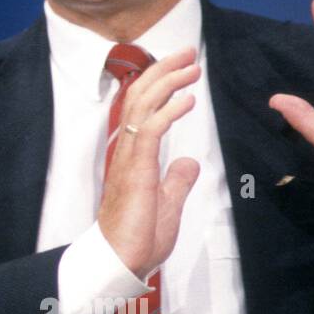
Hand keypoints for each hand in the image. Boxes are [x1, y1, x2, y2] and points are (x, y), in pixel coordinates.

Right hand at [97, 46, 201, 277]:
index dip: (161, 82)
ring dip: (168, 83)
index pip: (143, 106)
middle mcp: (127, 149)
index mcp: (134, 154)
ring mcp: (129, 158)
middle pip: (141, 97)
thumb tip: (189, 162)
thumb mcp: (167, 204)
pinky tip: (188, 100)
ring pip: (143, 107)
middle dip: (164, 71)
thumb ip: (176, 181)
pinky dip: (169, 111)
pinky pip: (151, 131)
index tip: (182, 67)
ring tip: (191, 67)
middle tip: (186, 52)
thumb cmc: (139, 238)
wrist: (122, 260)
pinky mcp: (136, 170)